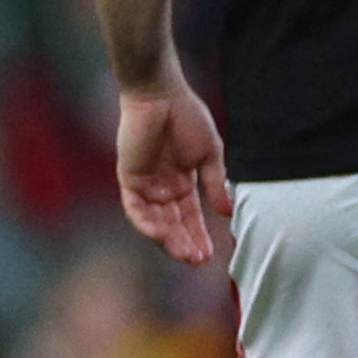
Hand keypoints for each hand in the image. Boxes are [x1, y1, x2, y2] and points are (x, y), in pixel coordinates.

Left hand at [114, 81, 230, 265]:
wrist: (162, 96)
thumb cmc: (188, 118)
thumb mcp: (209, 155)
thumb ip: (215, 183)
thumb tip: (228, 213)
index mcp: (182, 182)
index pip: (190, 217)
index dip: (199, 236)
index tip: (211, 256)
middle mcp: (162, 187)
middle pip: (173, 224)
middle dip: (186, 243)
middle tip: (198, 262)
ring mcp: (145, 184)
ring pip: (155, 221)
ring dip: (169, 239)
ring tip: (186, 254)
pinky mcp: (129, 178)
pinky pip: (134, 208)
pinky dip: (146, 223)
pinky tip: (160, 236)